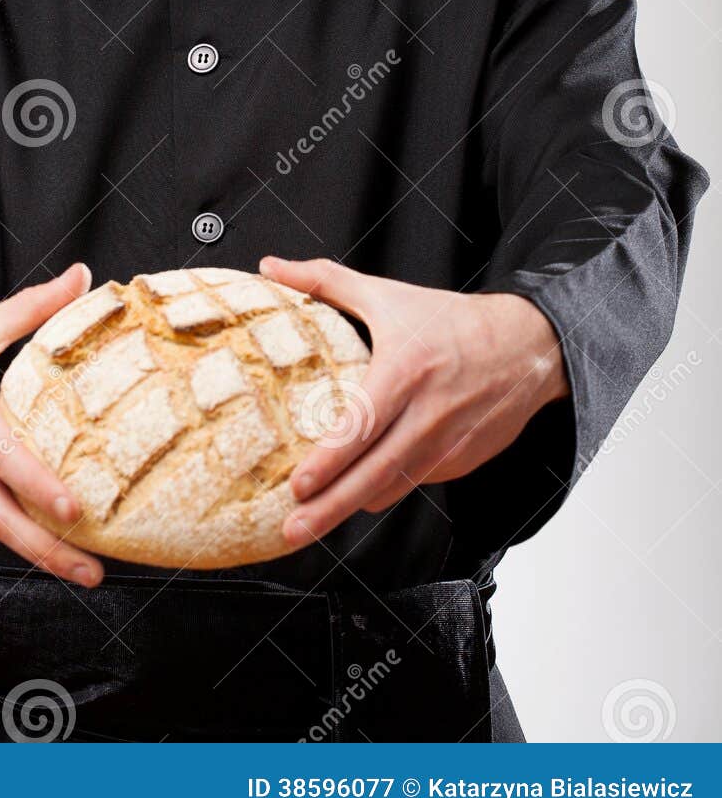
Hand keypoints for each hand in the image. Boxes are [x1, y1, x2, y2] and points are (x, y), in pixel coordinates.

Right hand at [0, 261, 103, 586]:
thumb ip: (31, 308)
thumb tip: (83, 276)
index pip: (2, 458)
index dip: (38, 487)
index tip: (74, 510)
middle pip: (0, 521)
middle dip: (49, 553)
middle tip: (93, 575)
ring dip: (38, 548)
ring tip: (87, 567)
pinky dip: (16, 525)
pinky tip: (50, 532)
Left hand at [258, 255, 569, 549]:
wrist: (527, 346)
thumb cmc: (450, 321)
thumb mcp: (387, 295)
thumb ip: (325, 281)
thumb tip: (271, 267)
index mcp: (406, 371)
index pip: (363, 425)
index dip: (330, 461)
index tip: (297, 485)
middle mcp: (429, 414)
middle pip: (374, 474)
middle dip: (329, 509)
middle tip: (291, 530)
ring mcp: (448, 444)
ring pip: (393, 488)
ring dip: (353, 508)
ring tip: (311, 525)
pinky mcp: (461, 461)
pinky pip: (414, 483)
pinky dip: (385, 490)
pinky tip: (360, 493)